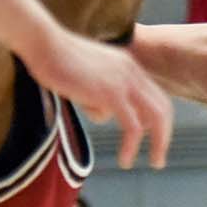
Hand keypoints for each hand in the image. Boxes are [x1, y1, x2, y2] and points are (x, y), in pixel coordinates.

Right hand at [21, 32, 171, 169]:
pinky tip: (125, 161)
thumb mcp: (86, 75)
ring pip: (154, 118)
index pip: (156, 96)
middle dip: (164, 135)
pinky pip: (132, 126)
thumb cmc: (54, 58)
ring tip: (155, 163)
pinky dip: (131, 146)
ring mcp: (124, 82)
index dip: (158, 120)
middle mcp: (132, 72)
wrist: (42, 42)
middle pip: (162, 108)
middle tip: (159, 159)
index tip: (154, 138)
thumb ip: (99, 92)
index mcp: (128, 66)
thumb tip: (102, 113)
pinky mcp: (111, 94)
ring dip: (158, 144)